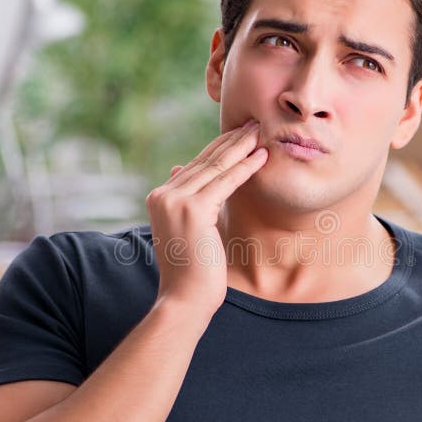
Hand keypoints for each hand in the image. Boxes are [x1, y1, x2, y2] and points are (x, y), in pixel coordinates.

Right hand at [145, 119, 267, 315]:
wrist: (184, 298)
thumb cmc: (190, 270)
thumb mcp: (183, 227)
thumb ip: (182, 199)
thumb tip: (177, 167)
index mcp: (159, 197)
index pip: (194, 166)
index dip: (218, 149)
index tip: (238, 134)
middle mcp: (163, 194)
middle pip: (204, 162)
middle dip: (231, 141)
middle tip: (253, 123)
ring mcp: (176, 201)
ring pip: (216, 168)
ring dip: (241, 147)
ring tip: (260, 132)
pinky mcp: (194, 210)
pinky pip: (226, 182)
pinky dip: (245, 168)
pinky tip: (261, 156)